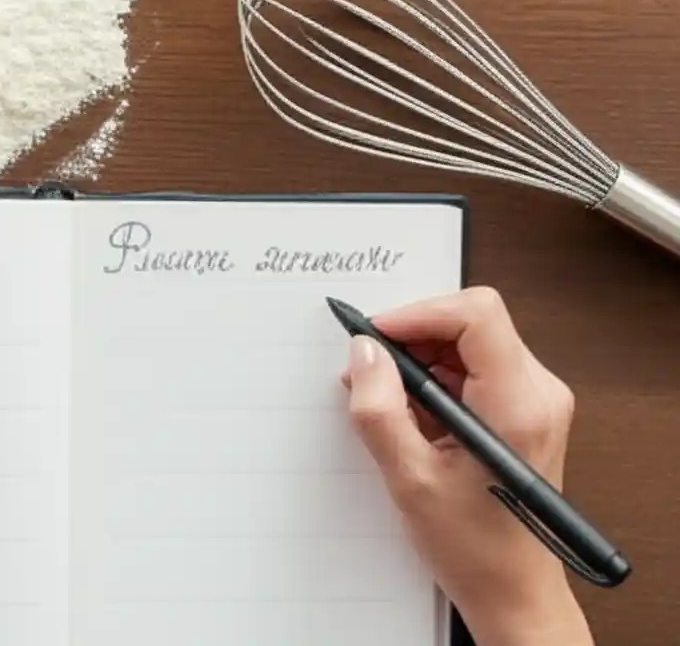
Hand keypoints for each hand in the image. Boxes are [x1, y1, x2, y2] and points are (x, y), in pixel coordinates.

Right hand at [341, 287, 593, 645]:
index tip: (376, 335)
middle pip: (472, 323)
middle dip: (413, 338)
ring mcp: (537, 399)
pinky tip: (412, 415)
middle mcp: (539, 393)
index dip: (418, 314)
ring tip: (387, 401)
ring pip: (470, 342)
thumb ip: (380, 410)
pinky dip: (437, 379)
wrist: (514, 590)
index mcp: (518, 407)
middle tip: (369, 369)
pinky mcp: (526, 408)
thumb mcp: (410, 479)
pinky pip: (477, 367)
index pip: (476, 316)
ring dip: (422, 360)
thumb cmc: (475, 549)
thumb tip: (364, 354)